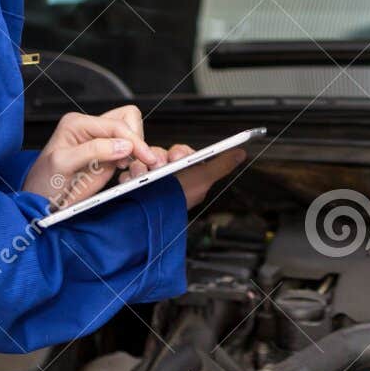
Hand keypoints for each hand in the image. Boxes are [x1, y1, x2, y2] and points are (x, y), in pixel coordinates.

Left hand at [22, 104, 162, 210]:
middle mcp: (91, 130)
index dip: (133, 140)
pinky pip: (130, 152)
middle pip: (128, 121)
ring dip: (137, 151)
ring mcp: (101, 144)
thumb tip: (124, 145)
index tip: (145, 156)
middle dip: (137, 141)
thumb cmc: (44, 183)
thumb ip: (94, 151)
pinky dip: (134, 161)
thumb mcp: (63, 164)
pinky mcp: (108, 158)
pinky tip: (127, 173)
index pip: (116, 124)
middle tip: (139, 161)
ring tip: (131, 168)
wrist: (41, 203)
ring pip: (132, 135)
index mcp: (78, 123)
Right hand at [115, 141, 247, 209]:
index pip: (181, 152)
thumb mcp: (203, 179)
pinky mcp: (134, 184)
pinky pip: (129, 172)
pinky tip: (131, 181)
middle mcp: (168, 174)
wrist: (151, 218)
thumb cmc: (179, 199)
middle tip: (158, 166)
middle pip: (161, 154)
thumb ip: (221, 165)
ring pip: (144, 160)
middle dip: (158, 158)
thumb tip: (240, 153)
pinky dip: (129, 176)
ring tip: (143, 175)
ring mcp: (150, 178)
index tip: (178, 156)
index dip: (179, 152)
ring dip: (143, 166)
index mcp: (185, 171)